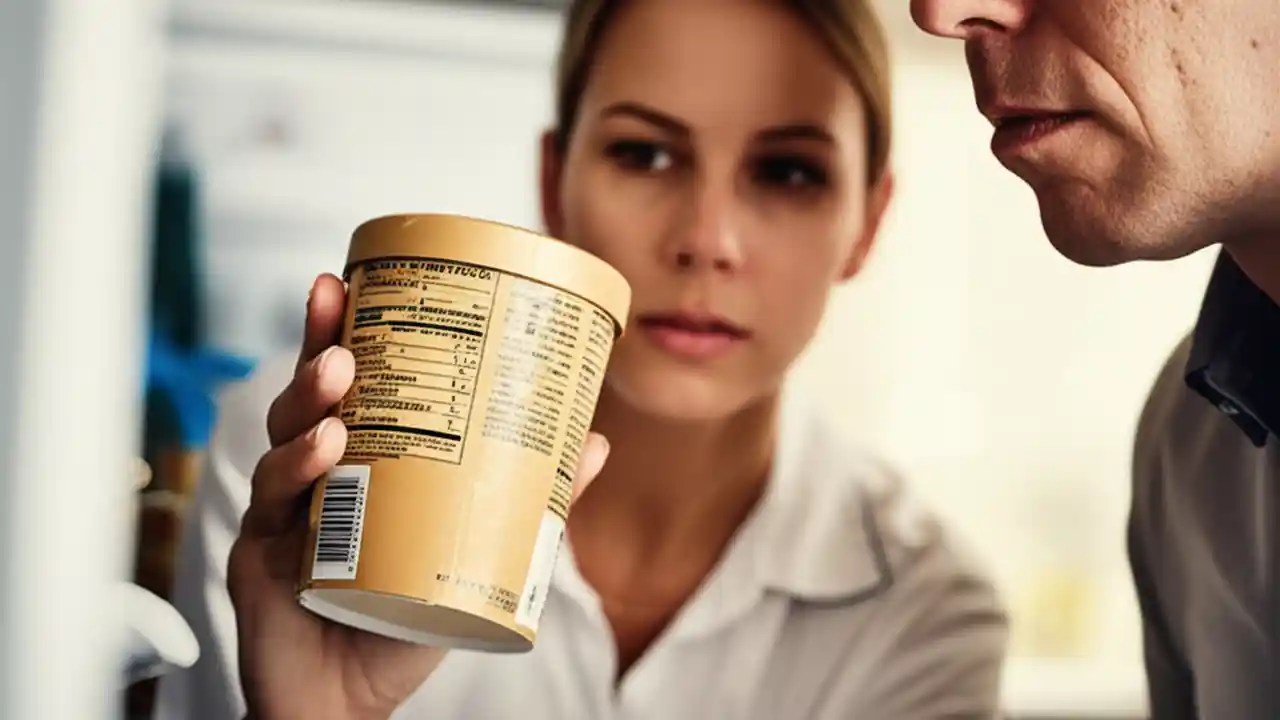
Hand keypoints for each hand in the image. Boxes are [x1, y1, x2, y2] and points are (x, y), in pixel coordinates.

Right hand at [228, 273, 609, 719]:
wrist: (353, 698)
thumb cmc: (407, 621)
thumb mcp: (476, 550)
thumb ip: (530, 499)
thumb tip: (598, 442)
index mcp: (357, 463)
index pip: (344, 386)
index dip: (338, 332)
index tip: (346, 281)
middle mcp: (311, 477)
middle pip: (305, 397)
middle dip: (317, 348)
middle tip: (339, 312)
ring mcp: (282, 513)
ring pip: (283, 439)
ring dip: (306, 402)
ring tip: (338, 377)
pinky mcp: (259, 554)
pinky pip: (270, 503)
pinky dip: (294, 473)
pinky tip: (321, 451)